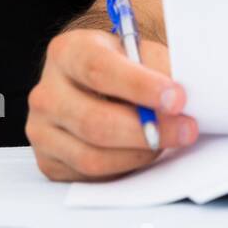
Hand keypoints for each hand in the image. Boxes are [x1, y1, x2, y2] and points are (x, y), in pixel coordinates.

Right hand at [27, 29, 197, 181]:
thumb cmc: (123, 64)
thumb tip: (180, 99)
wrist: (95, 80)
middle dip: (148, 130)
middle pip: (95, 121)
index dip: (141, 86)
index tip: (177, 99)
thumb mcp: (140, 50)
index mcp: (68, 52)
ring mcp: (41, 130)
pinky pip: (89, 177)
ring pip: (92, 156)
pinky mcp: (48, 161)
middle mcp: (46, 92)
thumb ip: (159, 68)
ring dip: (140, 153)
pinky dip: (125, 168)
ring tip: (169, 141)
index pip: (100, 70)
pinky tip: (144, 152)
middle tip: (186, 129)